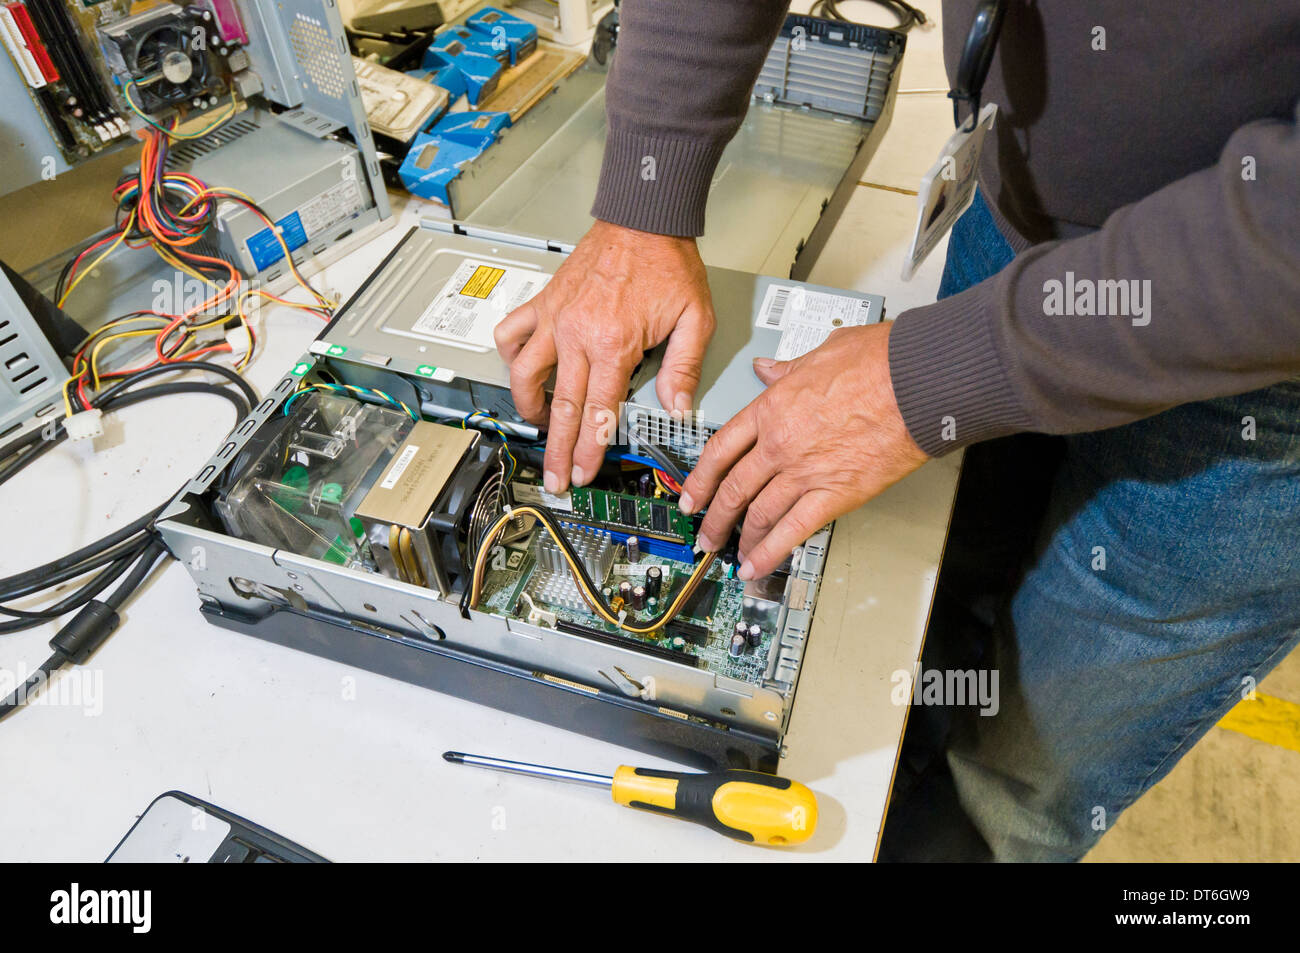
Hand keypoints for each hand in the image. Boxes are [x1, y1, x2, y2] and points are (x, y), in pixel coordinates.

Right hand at [494, 220, 715, 493]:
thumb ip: (684, 368)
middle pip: (561, 405)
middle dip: (557, 448)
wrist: (644, 218)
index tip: (583, 472)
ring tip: (538, 425)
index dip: (589, 449)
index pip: (598, 411)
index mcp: (614, 343)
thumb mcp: (695, 318)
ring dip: (529, 406)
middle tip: (554, 476)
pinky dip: (510, 353)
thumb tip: (678, 408)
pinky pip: (512, 332)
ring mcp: (556, 318)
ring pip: (524, 373)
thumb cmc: (669, 261)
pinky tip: (519, 367)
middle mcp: (577, 333)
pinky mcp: (545, 301)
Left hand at [679, 323, 927, 579]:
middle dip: (715, 517)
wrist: (917, 382)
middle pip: (733, 488)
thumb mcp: (821, 353)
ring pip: (758, 514)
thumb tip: (769, 368)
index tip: (692, 494)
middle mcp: (780, 443)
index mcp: (772, 408)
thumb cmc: (880, 362)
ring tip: (733, 556)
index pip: (721, 449)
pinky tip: (758, 565)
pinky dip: (771, 551)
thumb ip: (787, 369)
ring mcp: (805, 472)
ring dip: (741, 539)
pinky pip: (793, 530)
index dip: (701, 477)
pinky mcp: (835, 494)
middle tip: (706, 535)